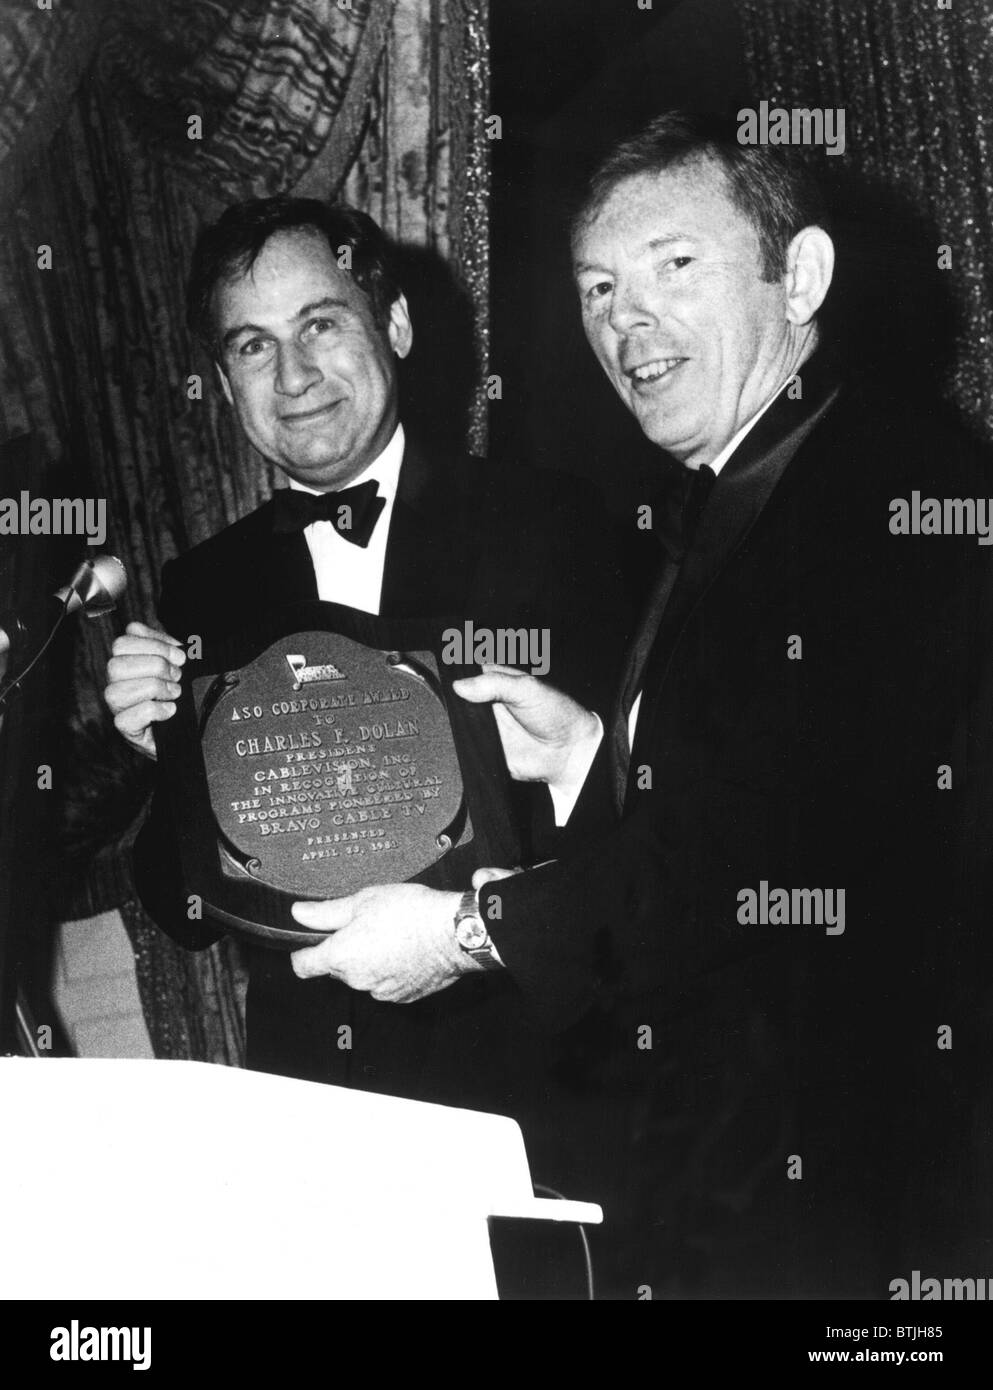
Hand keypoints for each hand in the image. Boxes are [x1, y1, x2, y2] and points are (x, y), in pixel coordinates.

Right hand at [104, 621, 185, 758]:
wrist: (191, 729)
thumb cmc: (184, 694)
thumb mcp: (179, 666)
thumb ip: (170, 649)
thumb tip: (169, 644)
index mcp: (127, 661)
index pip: (123, 642)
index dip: (154, 645)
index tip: (180, 657)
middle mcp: (117, 682)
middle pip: (116, 665)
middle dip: (155, 666)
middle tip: (177, 676)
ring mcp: (118, 706)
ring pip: (117, 691)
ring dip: (154, 689)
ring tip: (175, 693)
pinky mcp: (125, 728)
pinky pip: (126, 719)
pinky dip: (154, 711)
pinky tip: (170, 711)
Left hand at [290, 884, 471, 1002]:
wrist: (454, 932)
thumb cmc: (411, 913)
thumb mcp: (363, 900)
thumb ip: (326, 912)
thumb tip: (299, 914)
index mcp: (341, 957)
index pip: (304, 965)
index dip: (303, 952)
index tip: (308, 944)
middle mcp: (357, 980)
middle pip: (338, 968)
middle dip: (346, 949)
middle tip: (366, 924)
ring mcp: (381, 991)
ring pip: (364, 975)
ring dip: (370, 960)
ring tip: (391, 935)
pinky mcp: (403, 996)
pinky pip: (387, 983)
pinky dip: (391, 970)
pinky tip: (405, 949)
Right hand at [453, 664, 600, 784]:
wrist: (567, 751)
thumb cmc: (555, 713)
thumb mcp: (527, 687)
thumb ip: (494, 683)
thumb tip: (459, 686)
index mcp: (494, 680)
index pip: (466, 672)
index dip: (456, 675)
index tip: (447, 677)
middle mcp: (485, 703)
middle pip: (457, 699)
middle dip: (453, 701)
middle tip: (461, 703)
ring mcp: (482, 727)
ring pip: (456, 724)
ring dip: (457, 724)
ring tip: (472, 722)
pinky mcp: (483, 749)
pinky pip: (465, 748)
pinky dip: (462, 746)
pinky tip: (468, 741)